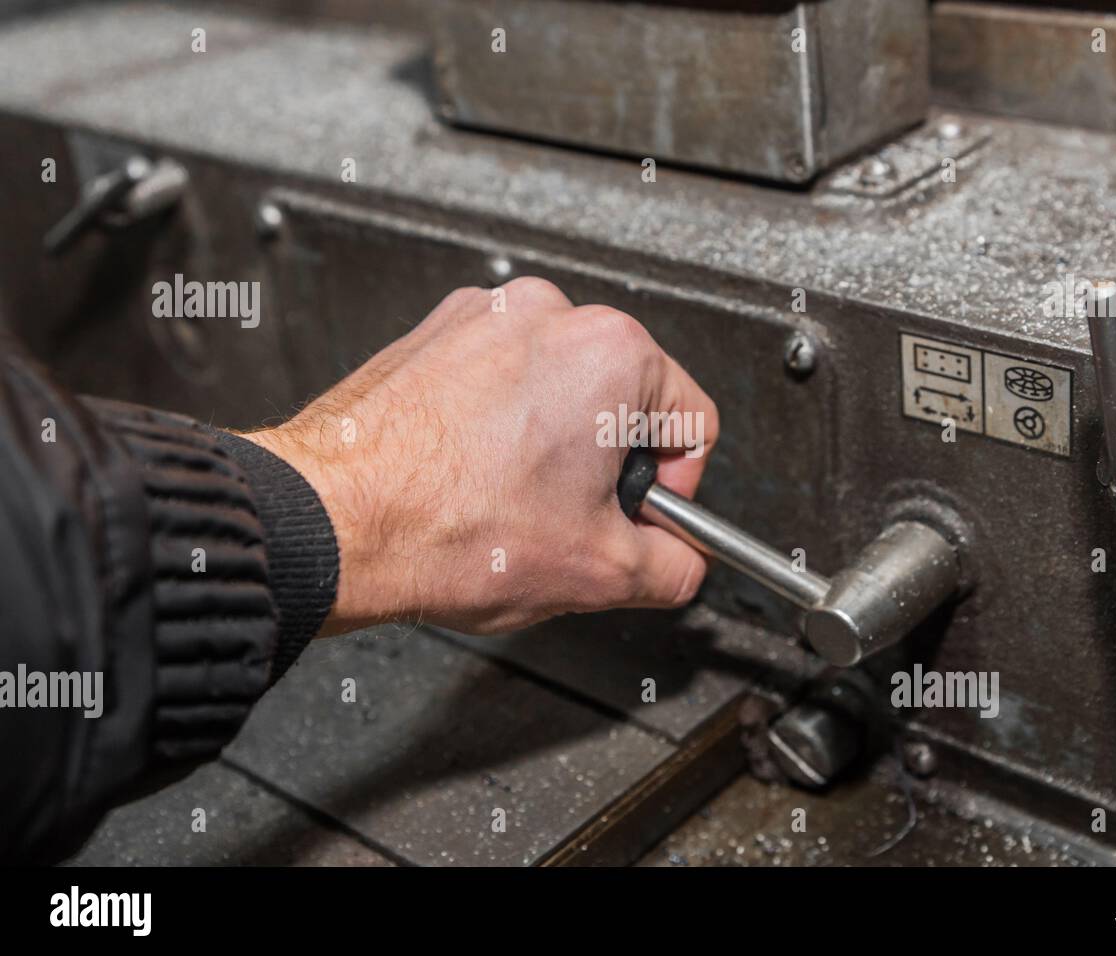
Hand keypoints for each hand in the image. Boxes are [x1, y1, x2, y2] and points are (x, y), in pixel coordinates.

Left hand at [246, 278, 718, 635]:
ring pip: (560, 388)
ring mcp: (485, 316)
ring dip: (553, 443)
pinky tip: (473, 475)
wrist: (330, 522)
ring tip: (510, 500)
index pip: (692, 421)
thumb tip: (678, 561)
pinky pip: (500, 377)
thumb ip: (672, 566)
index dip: (675, 486)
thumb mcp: (598, 573)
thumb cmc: (447, 529)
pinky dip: (499, 422)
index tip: (642, 516)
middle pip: (624, 399)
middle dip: (608, 465)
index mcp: (611, 354)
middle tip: (572, 519)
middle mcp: (550, 315)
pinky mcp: (435, 333)